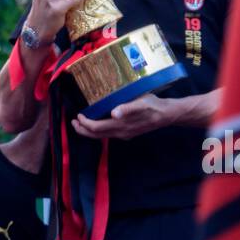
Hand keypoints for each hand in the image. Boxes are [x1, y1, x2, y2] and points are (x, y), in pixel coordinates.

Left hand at [72, 90, 217, 140]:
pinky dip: (98, 131)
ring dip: (89, 131)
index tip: (77, 116)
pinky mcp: (128, 133)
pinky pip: (108, 134)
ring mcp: (124, 134)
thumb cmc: (152, 106)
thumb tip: (114, 113)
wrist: (166, 115)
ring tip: (80, 124)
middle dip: (82, 130)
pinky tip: (97, 124)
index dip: (85, 124)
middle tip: (72, 122)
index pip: (97, 128)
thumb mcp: (141, 103)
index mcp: (121, 126)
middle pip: (96, 135)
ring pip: (102, 136)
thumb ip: (127, 108)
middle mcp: (120, 133)